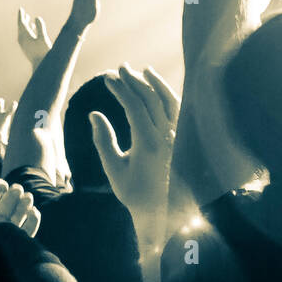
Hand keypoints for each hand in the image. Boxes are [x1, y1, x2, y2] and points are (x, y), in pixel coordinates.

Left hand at [16, 8, 51, 67]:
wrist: (40, 65)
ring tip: (27, 18)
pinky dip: (29, 30)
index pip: (21, 23)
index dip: (21, 16)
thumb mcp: (43, 38)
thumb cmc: (43, 52)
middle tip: (22, 11)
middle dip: (22, 19)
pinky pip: (26, 35)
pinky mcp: (27, 47)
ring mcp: (24, 44)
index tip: (21, 9)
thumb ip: (40, 27)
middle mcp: (22, 39)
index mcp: (24, 36)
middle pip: (21, 27)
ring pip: (23, 31)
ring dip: (25, 24)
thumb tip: (37, 17)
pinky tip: (33, 27)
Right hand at [91, 65, 180, 251]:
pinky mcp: (187, 138)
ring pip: (170, 100)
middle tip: (120, 69)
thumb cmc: (136, 193)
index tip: (108, 78)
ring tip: (143, 71)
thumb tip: (94, 114)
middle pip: (151, 98)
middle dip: (134, 80)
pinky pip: (181, 110)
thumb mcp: (114, 169)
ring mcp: (180, 136)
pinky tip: (161, 89)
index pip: (134, 105)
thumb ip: (104, 141)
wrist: (166, 212)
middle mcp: (168, 136)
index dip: (120, 88)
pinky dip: (170, 95)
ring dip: (156, 83)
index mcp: (148, 143)